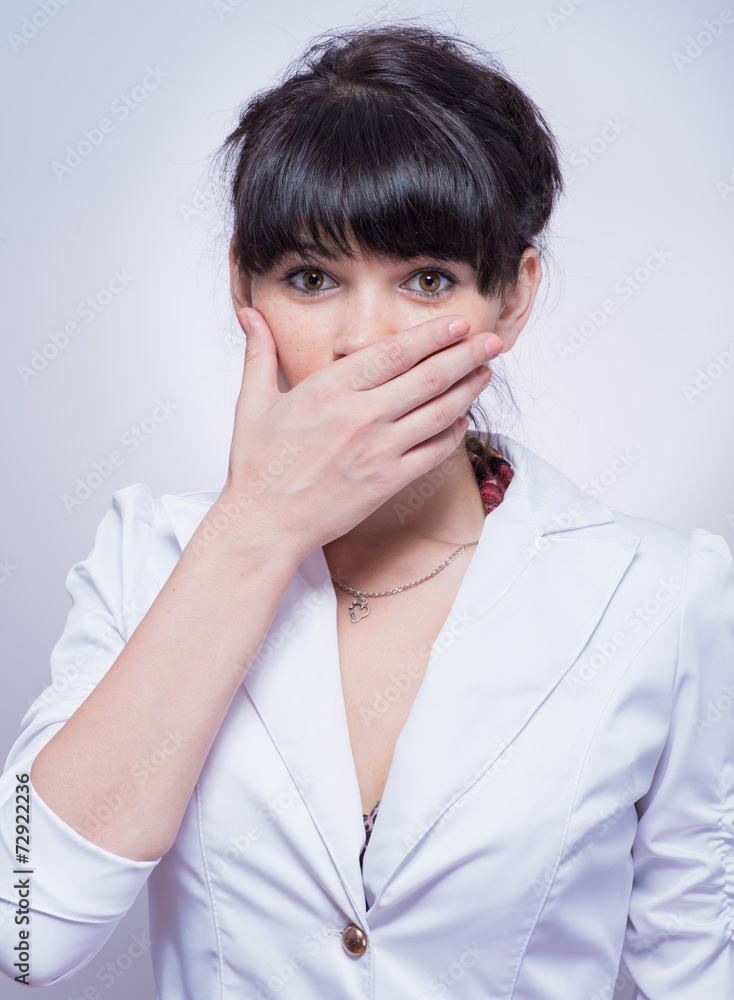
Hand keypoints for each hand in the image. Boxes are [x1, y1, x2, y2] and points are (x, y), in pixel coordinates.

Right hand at [219, 306, 501, 559]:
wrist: (265, 524)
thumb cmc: (258, 467)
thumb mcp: (252, 403)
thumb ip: (259, 354)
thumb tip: (250, 315)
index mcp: (330, 390)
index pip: (395, 352)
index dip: (432, 335)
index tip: (457, 323)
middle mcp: (360, 416)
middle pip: (428, 378)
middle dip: (466, 356)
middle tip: (492, 341)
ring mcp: (378, 451)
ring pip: (438, 413)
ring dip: (468, 390)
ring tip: (486, 373)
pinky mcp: (388, 482)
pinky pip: (433, 453)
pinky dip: (453, 434)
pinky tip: (463, 421)